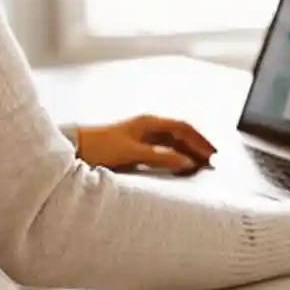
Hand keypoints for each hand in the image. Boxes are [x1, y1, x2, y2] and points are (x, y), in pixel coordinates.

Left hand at [76, 115, 215, 175]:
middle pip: (182, 134)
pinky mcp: (138, 146)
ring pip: (174, 143)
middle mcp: (150, 125)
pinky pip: (164, 150)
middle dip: (198, 147)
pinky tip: (181, 167)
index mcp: (150, 122)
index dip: (201, 140)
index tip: (213, 154)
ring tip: (201, 166)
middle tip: (213, 162)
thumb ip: (160, 157)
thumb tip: (186, 161)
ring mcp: (144, 135)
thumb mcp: (132, 152)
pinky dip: (176, 158)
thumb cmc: (101, 146)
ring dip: (188, 153)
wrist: (76, 147)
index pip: (184, 128)